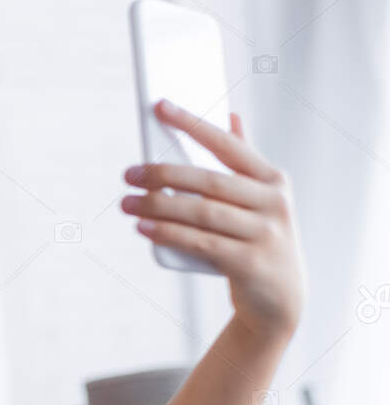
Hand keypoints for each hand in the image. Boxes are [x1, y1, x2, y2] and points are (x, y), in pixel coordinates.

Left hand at [122, 100, 303, 339]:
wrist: (278, 298)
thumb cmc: (258, 237)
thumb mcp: (258, 199)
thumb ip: (244, 161)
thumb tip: (231, 115)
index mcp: (272, 179)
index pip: (228, 144)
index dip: (193, 123)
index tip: (159, 106)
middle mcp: (274, 202)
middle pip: (208, 182)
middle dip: (163, 175)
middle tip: (128, 174)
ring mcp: (265, 233)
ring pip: (201, 213)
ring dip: (158, 206)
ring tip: (126, 202)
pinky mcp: (251, 263)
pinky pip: (201, 243)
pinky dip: (168, 234)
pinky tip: (142, 228)